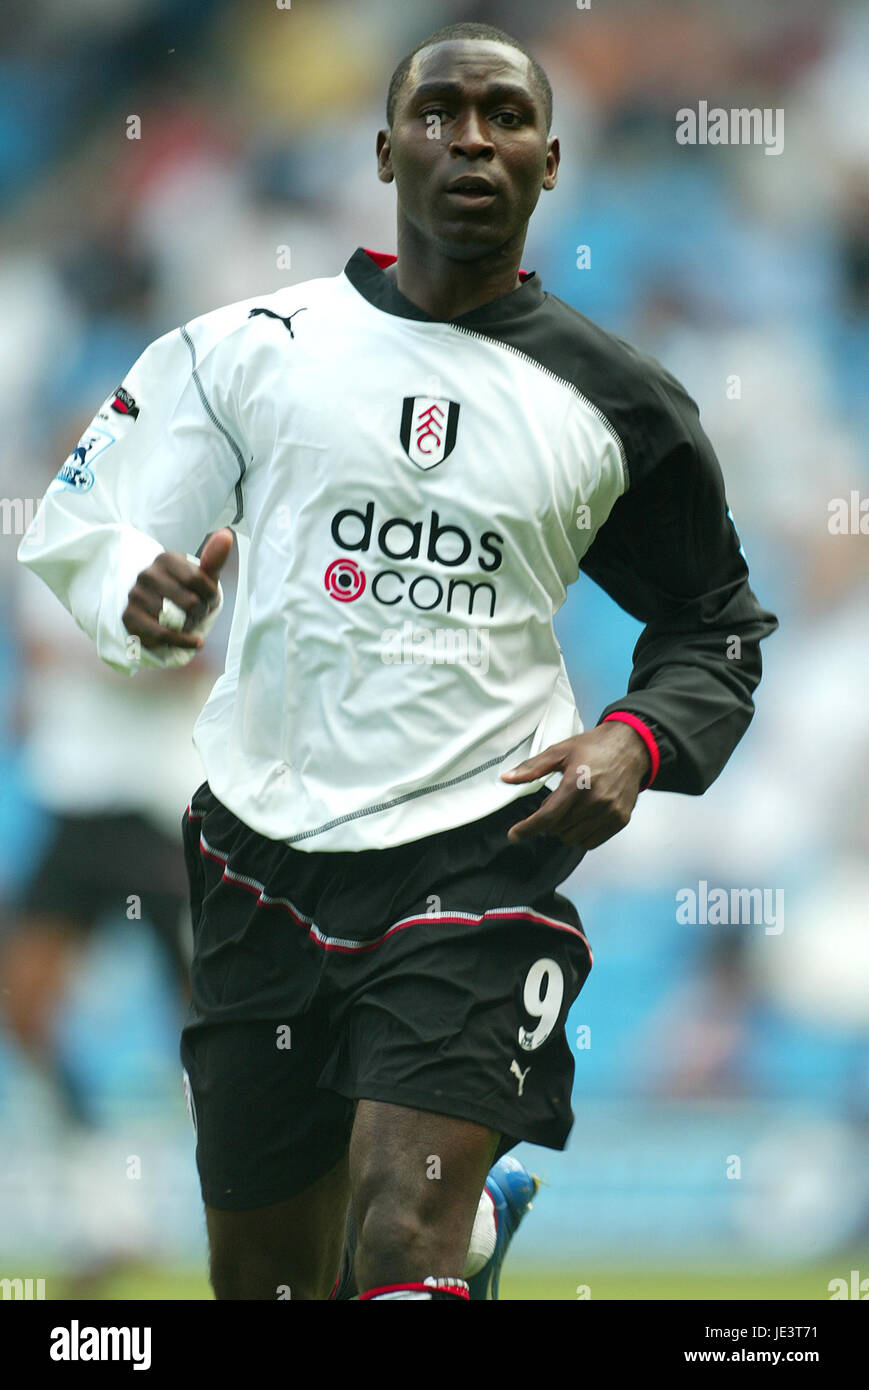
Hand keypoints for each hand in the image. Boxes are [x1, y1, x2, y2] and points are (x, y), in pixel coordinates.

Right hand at [122, 528, 232, 650]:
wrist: (154, 611)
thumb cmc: (184, 591)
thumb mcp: (201, 576)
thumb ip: (214, 559)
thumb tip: (226, 534)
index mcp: (165, 559)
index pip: (198, 579)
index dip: (210, 594)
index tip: (210, 599)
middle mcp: (147, 574)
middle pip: (189, 601)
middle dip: (201, 611)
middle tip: (199, 613)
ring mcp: (136, 596)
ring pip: (176, 618)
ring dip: (190, 626)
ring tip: (188, 622)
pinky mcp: (130, 617)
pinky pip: (162, 634)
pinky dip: (183, 641)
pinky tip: (195, 642)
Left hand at [501, 720, 650, 849]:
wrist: (630, 747)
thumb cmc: (594, 747)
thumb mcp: (560, 751)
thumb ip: (532, 767)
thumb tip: (507, 778)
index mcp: (578, 781)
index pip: (548, 816)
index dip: (527, 828)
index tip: (514, 835)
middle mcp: (596, 799)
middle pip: (558, 829)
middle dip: (549, 820)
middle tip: (555, 801)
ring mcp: (610, 811)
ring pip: (573, 838)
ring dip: (563, 829)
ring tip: (570, 807)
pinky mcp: (620, 819)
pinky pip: (591, 842)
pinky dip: (580, 835)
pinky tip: (582, 817)